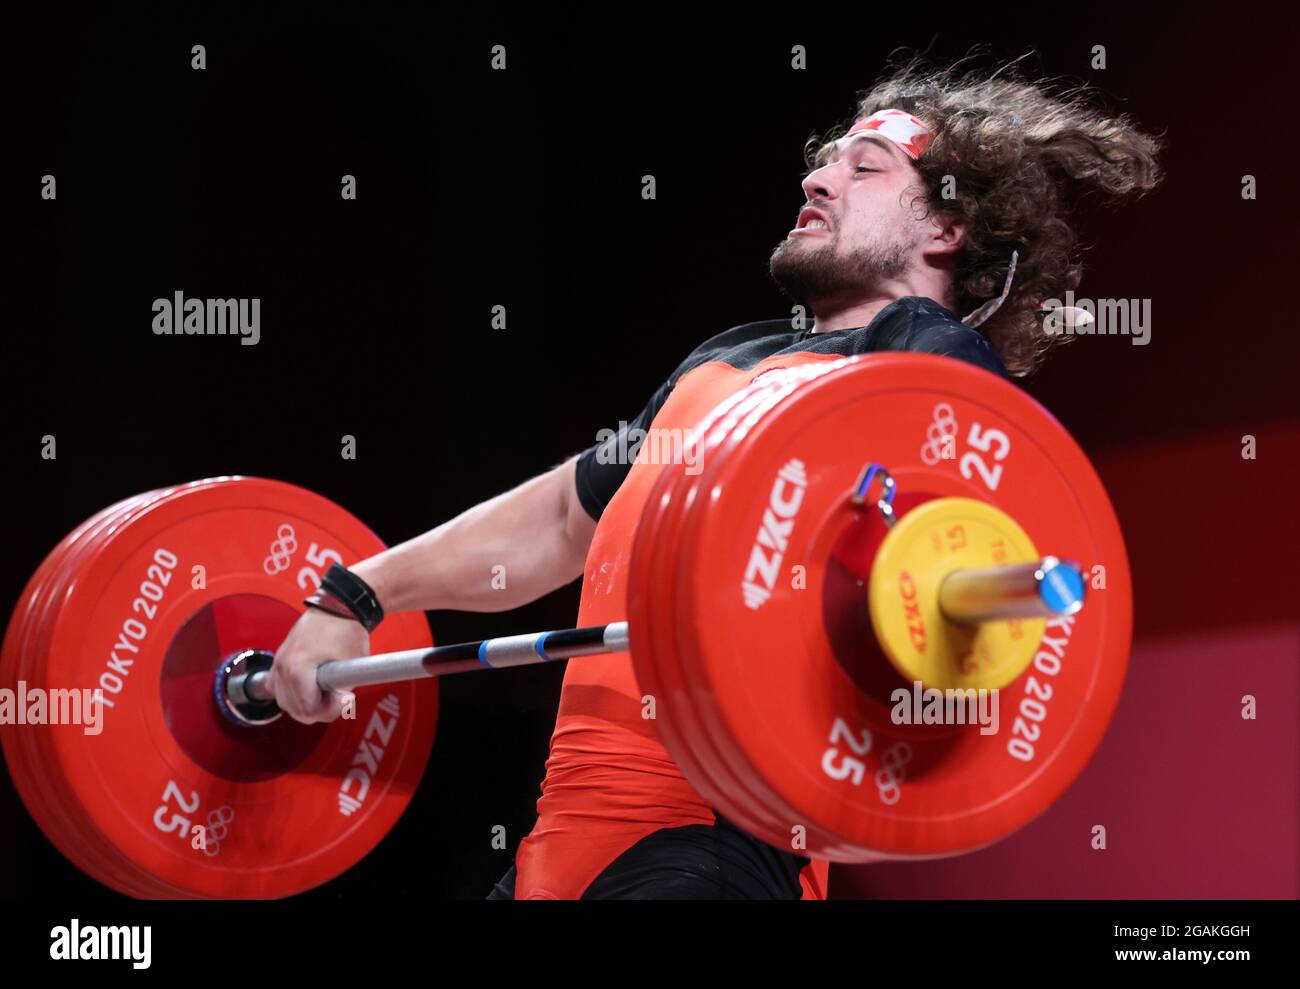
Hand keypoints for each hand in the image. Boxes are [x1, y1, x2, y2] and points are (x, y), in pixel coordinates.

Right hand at [266, 607, 368, 723]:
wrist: (338, 606)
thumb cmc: (346, 630)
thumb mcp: (353, 666)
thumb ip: (341, 692)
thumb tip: (336, 704)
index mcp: (297, 668)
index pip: (308, 709)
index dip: (331, 709)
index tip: (346, 697)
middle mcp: (282, 666)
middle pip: (294, 709)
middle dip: (318, 709)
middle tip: (338, 696)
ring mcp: (278, 662)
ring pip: (284, 701)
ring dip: (304, 704)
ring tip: (325, 692)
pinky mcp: (279, 659)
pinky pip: (277, 688)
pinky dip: (291, 693)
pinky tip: (309, 689)